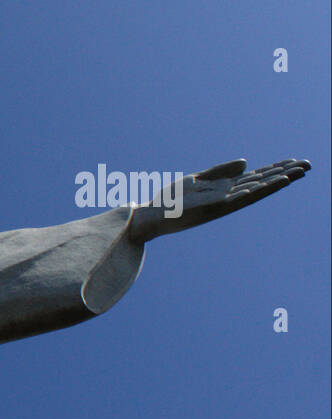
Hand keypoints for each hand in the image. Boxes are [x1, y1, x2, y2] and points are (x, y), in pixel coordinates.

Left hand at [128, 158, 309, 242]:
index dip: (275, 170)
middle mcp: (227, 197)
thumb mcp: (197, 180)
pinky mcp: (215, 207)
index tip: (295, 162)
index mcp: (223, 190)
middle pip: (261, 183)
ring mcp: (223, 203)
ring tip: (299, 172)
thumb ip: (220, 171)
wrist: (149, 217)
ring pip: (257, 190)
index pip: (255, 178)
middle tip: (309, 165)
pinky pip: (241, 198)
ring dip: (278, 181)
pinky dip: (259, 190)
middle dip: (284, 174)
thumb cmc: (171, 201)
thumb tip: (246, 161)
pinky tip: (275, 183)